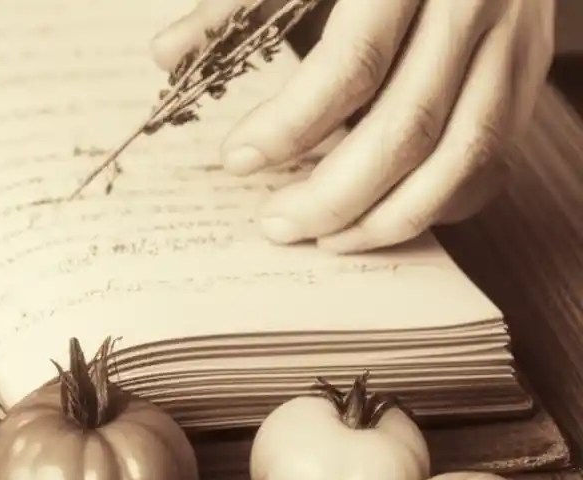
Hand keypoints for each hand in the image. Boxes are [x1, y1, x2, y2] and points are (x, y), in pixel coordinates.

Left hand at [150, 0, 555, 252]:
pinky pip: (494, 155)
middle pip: (407, 127)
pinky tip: (383, 217)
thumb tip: (168, 54)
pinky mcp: (529, 69)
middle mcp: (473, 4)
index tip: (237, 160)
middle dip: (333, 193)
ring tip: (324, 237)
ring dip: (387, 216)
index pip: (352, 66)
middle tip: (275, 222)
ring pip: (461, 156)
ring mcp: (514, 40)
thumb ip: (239, 4)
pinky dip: (439, 201)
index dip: (290, 125)